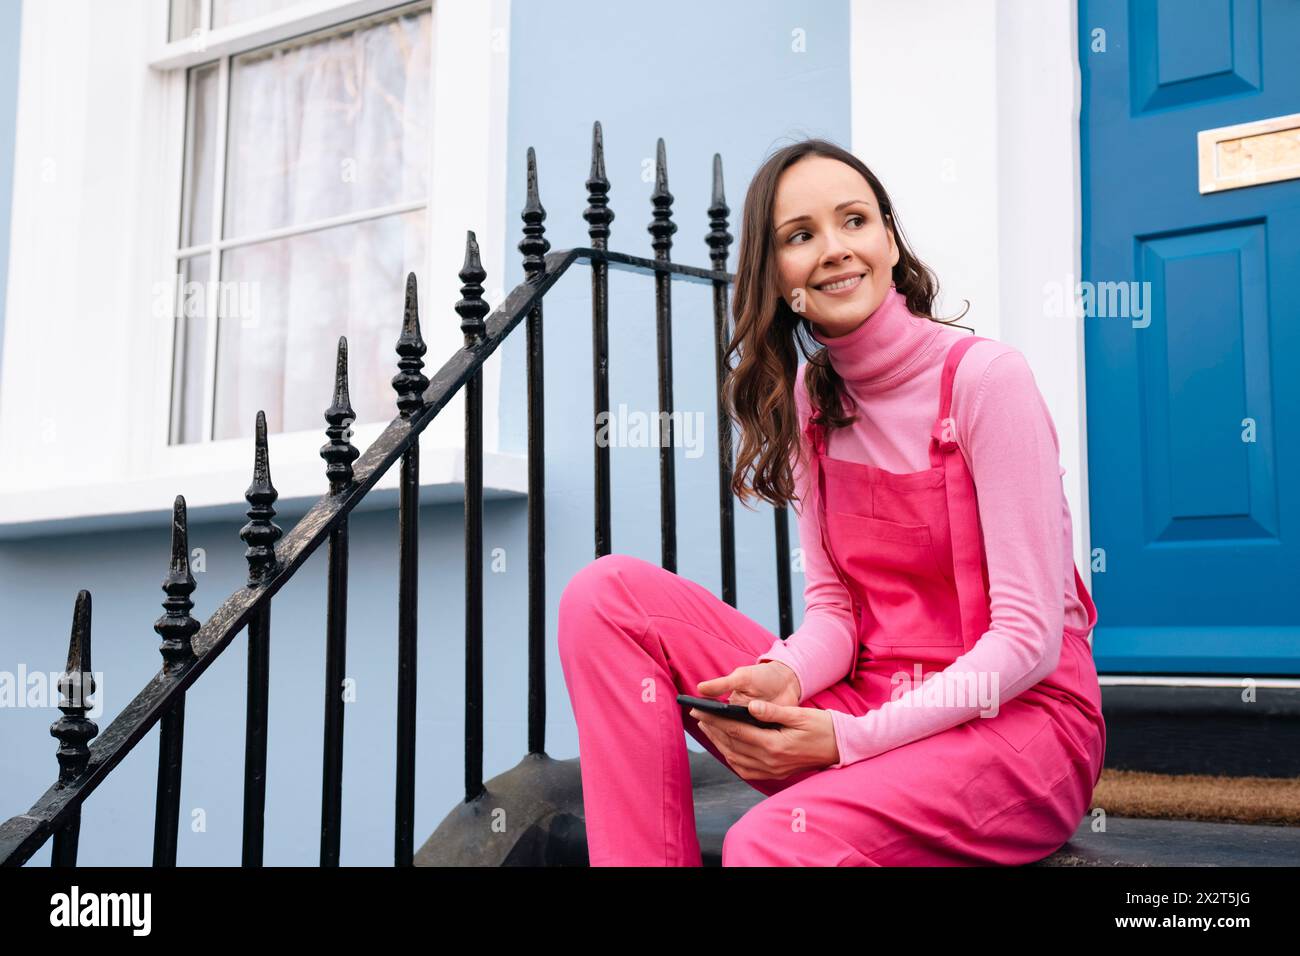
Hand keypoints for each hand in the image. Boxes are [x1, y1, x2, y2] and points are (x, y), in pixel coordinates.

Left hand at [688, 663, 838, 778]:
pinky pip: (745, 769)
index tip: (699, 709)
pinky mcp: (774, 774)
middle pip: (732, 745)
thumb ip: (772, 712)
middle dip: (712, 730)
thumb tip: (750, 706)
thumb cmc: (823, 726)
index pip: (736, 731)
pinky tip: (726, 747)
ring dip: (719, 744)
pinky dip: (732, 757)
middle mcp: (770, 762)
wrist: (841, 747)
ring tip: (707, 728)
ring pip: (735, 759)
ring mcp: (772, 770)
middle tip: (697, 716)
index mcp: (775, 745)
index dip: (715, 720)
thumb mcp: (799, 714)